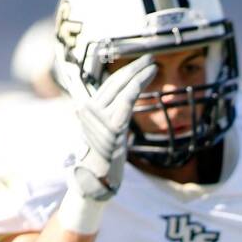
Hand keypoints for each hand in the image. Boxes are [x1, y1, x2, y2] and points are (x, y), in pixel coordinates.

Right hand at [70, 55, 156, 201]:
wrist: (92, 184)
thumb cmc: (100, 166)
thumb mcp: (103, 139)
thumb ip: (110, 123)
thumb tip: (120, 115)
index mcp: (88, 111)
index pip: (108, 85)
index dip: (124, 73)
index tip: (139, 64)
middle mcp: (90, 109)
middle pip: (114, 81)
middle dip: (133, 67)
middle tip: (149, 56)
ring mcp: (99, 117)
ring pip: (122, 86)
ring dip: (139, 72)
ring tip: (152, 63)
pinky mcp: (112, 126)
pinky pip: (128, 99)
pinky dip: (139, 84)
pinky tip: (150, 76)